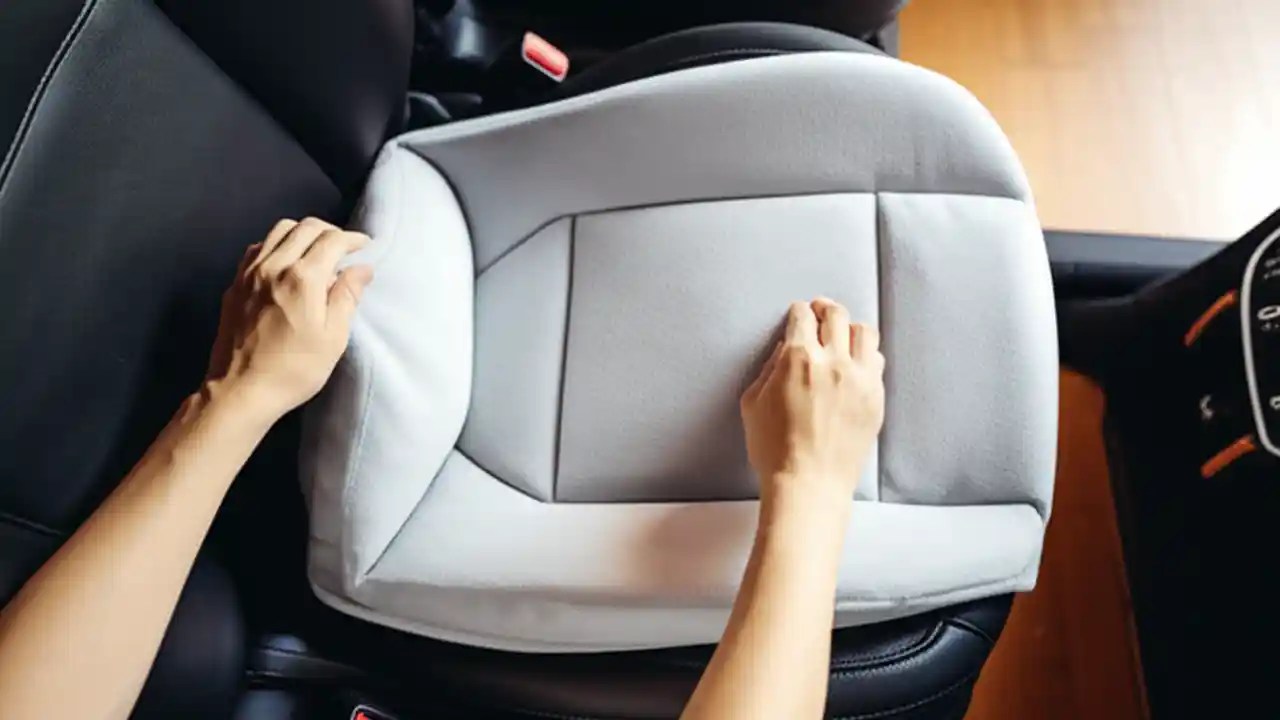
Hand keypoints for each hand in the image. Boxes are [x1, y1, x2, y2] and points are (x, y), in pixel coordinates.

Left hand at [205, 217, 373, 420]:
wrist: (241, 391)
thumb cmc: (294, 370)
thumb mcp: (333, 338)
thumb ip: (347, 296)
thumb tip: (361, 269)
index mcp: (302, 278)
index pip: (332, 240)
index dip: (352, 239)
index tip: (363, 246)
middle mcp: (273, 266)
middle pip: (304, 227)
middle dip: (329, 231)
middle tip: (343, 247)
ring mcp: (249, 273)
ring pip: (278, 231)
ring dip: (302, 233)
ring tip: (316, 251)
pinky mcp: (235, 285)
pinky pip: (257, 248)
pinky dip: (277, 244)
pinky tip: (285, 263)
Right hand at [740, 298, 884, 500]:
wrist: (808, 484)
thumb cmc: (775, 450)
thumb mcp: (753, 403)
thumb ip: (769, 368)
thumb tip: (784, 349)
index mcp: (798, 359)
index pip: (802, 317)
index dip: (798, 312)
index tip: (799, 314)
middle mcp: (834, 362)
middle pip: (837, 315)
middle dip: (825, 308)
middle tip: (820, 311)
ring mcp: (860, 380)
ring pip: (865, 332)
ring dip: (850, 327)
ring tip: (843, 333)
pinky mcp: (876, 398)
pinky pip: (877, 361)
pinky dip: (865, 354)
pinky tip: (856, 361)